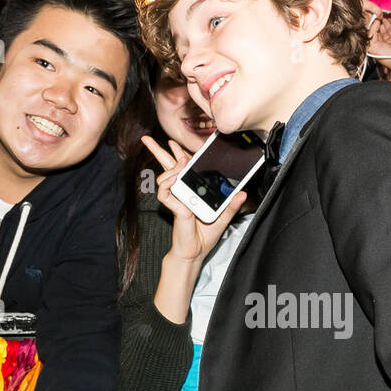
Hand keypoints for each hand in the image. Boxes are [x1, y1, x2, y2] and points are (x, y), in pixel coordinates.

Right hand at [141, 135, 248, 264]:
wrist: (196, 251)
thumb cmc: (205, 236)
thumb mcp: (223, 218)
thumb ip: (231, 205)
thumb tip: (243, 193)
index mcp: (191, 191)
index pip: (183, 169)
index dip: (178, 155)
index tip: (175, 144)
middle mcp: (181, 192)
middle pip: (167, 168)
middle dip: (157, 152)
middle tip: (147, 138)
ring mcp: (176, 199)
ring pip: (166, 176)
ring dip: (172, 166)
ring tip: (181, 159)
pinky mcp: (173, 207)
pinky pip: (165, 192)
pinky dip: (168, 183)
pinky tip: (174, 178)